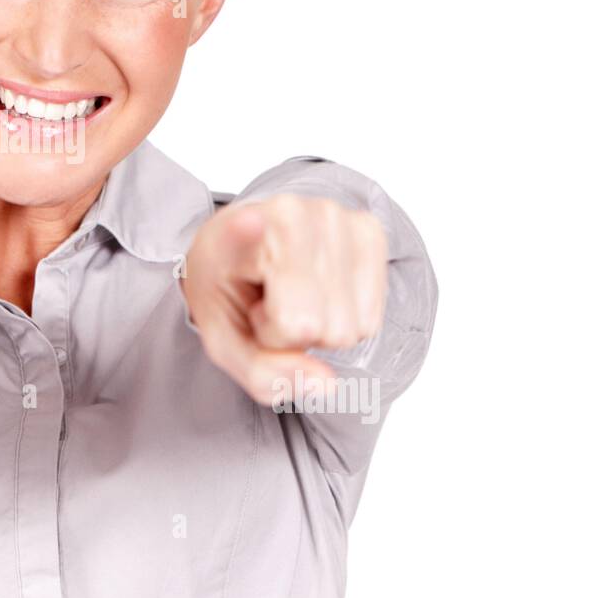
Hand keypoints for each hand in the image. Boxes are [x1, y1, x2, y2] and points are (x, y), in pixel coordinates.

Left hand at [180, 193, 387, 406]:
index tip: (248, 219)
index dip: (248, 231)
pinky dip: (348, 316)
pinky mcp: (368, 229)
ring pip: (350, 328)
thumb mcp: (226, 343)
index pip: (249, 247)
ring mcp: (334, 217)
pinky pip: (372, 318)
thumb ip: (264, 373)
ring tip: (290, 294)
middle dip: (292, 335)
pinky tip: (317, 287)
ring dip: (321, 325)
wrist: (245, 247)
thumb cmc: (232, 292)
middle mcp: (289, 214)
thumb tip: (327, 383)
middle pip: (315, 328)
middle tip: (269, 304)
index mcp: (233, 236)